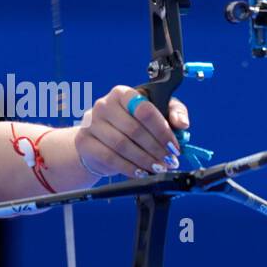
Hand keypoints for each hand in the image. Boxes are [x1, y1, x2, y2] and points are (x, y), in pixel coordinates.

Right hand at [75, 86, 189, 178]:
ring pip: (122, 145)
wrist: (98, 139)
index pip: (145, 109)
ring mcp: (91, 123)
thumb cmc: (129, 124)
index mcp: (123, 93)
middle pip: (134, 129)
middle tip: (169, 161)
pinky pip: (110, 158)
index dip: (162, 130)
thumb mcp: (154, 112)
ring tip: (158, 168)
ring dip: (144, 160)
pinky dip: (129, 168)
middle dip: (156, 149)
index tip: (174, 146)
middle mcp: (104, 104)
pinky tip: (141, 172)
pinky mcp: (84, 142)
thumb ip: (172, 112)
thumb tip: (182, 124)